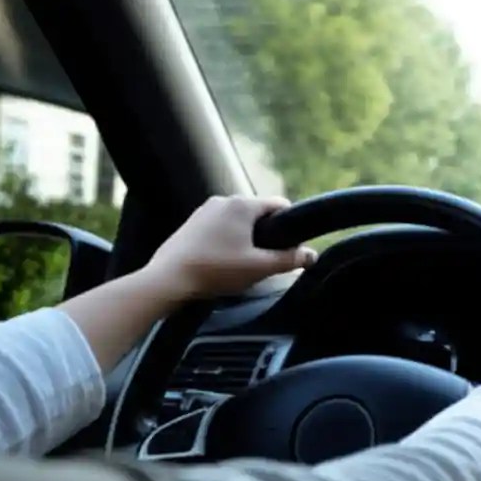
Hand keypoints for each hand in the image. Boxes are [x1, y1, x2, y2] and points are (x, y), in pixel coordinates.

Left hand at [143, 195, 316, 300]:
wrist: (168, 279)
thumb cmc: (216, 270)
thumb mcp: (259, 268)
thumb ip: (289, 259)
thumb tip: (313, 255)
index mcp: (243, 204)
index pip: (280, 205)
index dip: (291, 225)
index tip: (292, 247)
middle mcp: (223, 200)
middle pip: (258, 213)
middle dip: (267, 233)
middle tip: (267, 260)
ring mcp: (204, 210)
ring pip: (238, 220)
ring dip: (246, 237)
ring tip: (244, 263)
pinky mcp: (191, 223)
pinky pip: (220, 227)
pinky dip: (228, 240)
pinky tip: (223, 262)